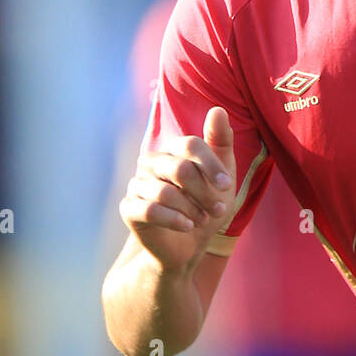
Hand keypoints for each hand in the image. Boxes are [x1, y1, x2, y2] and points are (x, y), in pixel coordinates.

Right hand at [119, 107, 236, 271]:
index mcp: (173, 151)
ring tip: (202, 219)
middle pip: (180, 169)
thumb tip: (218, 110)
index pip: (190, 145)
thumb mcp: (223, 176)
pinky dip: (173, 219)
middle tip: (218, 209)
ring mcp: (137, 185)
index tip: (226, 186)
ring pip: (165, 192)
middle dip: (204, 192)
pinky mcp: (128, 209)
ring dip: (191, 209)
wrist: (189, 246)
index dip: (211, 165)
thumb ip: (221, 143)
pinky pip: (149, 210)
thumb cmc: (207, 206)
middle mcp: (151, 163)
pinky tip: (187, 227)